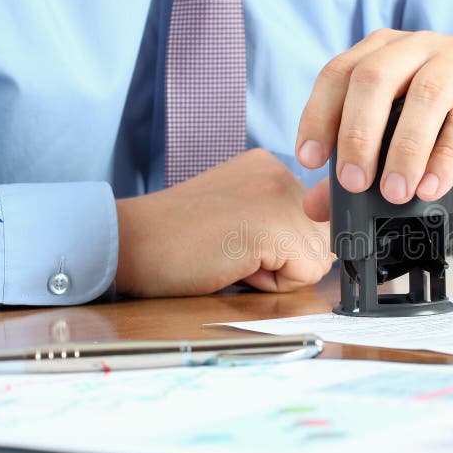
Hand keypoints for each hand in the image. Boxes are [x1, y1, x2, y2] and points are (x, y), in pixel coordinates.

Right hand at [115, 149, 332, 296]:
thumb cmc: (174, 243)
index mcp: (269, 169)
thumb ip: (278, 224)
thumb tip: (326, 250)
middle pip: (325, 239)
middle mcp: (280, 172)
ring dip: (280, 273)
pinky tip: (234, 264)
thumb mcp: (238, 219)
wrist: (126, 243)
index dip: (287, 248)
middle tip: (234, 252)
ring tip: (233, 257)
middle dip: (287, 261)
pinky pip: (307, 272)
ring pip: (320, 257)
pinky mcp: (275, 223)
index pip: (317, 221)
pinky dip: (273, 284)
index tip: (244, 244)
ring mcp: (280, 193)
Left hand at [296, 29, 452, 220]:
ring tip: (397, 193)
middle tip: (355, 184)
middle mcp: (416, 47)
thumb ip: (360, 162)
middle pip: (374, 79)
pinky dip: (446, 157)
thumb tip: (317, 206)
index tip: (310, 160)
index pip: (337, 74)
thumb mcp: (402, 129)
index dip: (318, 116)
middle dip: (358, 135)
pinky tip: (432, 187)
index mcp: (383, 51)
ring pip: (424, 96)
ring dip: (405, 150)